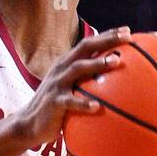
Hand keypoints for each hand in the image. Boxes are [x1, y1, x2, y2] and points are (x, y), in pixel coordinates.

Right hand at [12, 27, 130, 146]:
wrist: (29, 124)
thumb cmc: (56, 106)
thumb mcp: (69, 89)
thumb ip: (87, 81)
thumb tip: (116, 83)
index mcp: (67, 63)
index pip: (88, 43)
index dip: (107, 35)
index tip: (128, 31)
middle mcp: (61, 69)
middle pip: (85, 48)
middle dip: (106, 40)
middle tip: (128, 37)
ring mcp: (57, 84)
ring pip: (78, 69)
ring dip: (97, 64)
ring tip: (116, 62)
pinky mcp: (53, 102)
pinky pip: (70, 102)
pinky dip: (83, 103)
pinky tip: (97, 106)